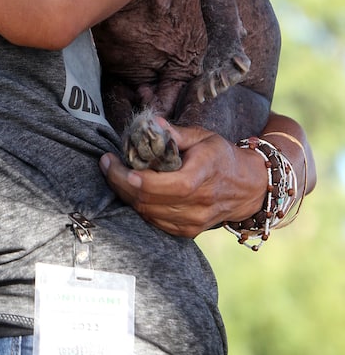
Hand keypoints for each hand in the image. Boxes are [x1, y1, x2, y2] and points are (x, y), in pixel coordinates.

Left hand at [99, 121, 267, 238]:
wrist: (248, 187)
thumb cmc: (221, 156)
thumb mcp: (202, 136)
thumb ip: (174, 133)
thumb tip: (150, 123)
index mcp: (201, 177)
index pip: (162, 185)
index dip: (132, 177)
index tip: (113, 161)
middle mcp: (198, 203)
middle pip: (148, 200)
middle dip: (119, 183)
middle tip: (106, 164)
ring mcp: (193, 221)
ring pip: (147, 213)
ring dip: (126, 195)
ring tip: (114, 174)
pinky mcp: (188, 230)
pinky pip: (155, 221)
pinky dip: (139, 206)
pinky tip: (132, 190)